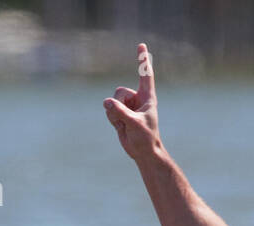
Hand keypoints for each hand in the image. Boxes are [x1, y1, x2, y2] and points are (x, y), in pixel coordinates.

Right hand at [104, 43, 160, 160]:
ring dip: (115, 114)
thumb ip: (120, 112)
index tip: (142, 45)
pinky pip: (108, 109)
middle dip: (119, 105)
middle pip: (120, 91)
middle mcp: (137, 98)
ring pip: (112, 100)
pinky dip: (112, 118)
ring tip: (125, 124)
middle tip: (128, 119)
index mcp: (147, 97)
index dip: (143, 60)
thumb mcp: (134, 124)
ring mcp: (127, 105)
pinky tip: (121, 126)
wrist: (142, 151)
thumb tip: (106, 102)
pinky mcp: (119, 112)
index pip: (145, 75)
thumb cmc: (145, 137)